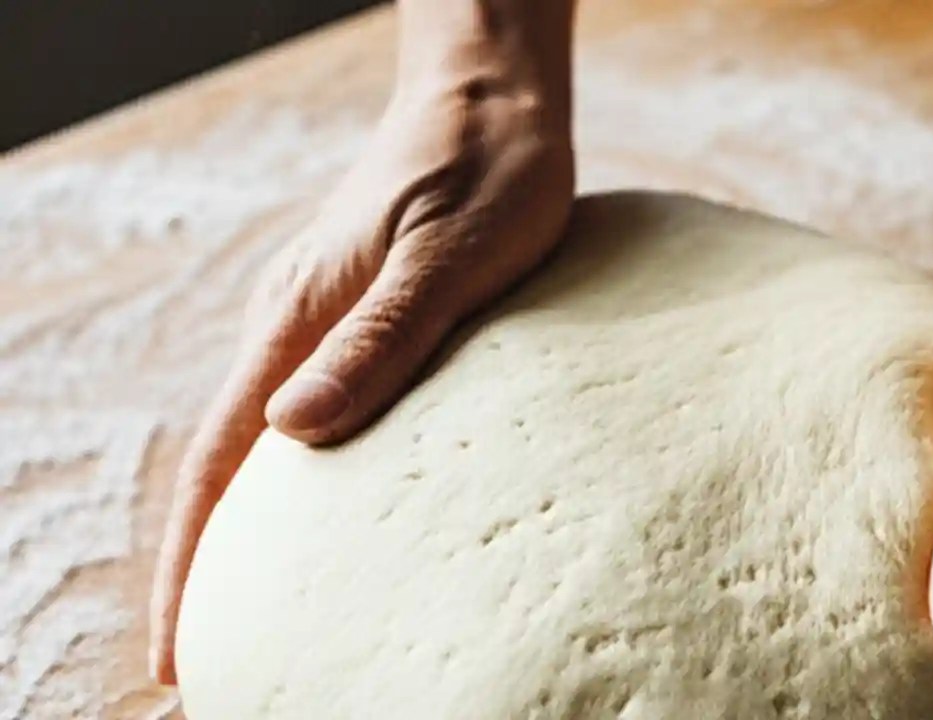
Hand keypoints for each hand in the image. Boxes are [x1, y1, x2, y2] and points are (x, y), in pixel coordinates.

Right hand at [148, 81, 573, 683]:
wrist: (491, 98)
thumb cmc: (483, 170)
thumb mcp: (443, 257)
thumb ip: (378, 340)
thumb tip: (293, 433)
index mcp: (297, 321)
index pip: (219, 462)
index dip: (192, 560)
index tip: (176, 650)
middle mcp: (297, 327)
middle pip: (234, 466)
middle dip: (216, 564)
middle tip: (218, 656)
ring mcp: (327, 322)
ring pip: (277, 443)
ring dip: (264, 527)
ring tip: (274, 610)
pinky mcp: (367, 317)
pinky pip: (325, 410)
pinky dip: (315, 476)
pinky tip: (342, 510)